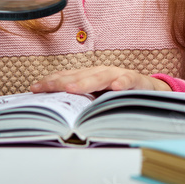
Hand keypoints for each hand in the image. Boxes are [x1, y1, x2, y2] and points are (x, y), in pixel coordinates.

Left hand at [30, 66, 171, 93]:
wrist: (150, 90)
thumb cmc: (119, 95)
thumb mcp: (97, 98)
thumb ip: (81, 101)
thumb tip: (57, 111)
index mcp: (90, 76)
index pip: (67, 77)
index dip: (51, 82)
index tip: (34, 89)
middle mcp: (102, 73)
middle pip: (79, 76)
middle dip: (61, 82)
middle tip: (45, 87)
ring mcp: (119, 75)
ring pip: (100, 77)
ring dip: (86, 82)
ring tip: (71, 88)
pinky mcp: (136, 81)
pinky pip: (128, 81)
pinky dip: (122, 83)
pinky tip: (116, 88)